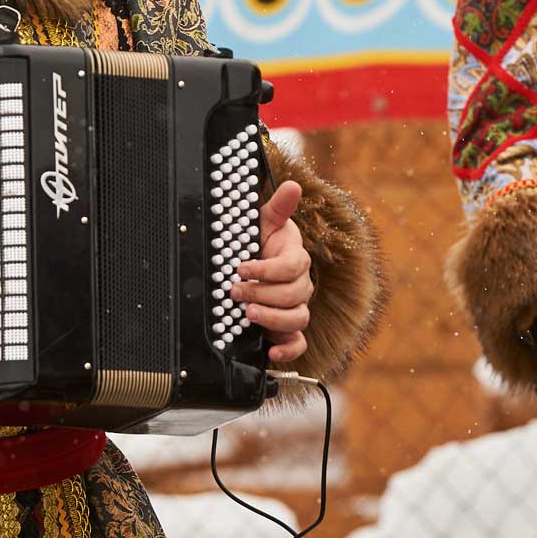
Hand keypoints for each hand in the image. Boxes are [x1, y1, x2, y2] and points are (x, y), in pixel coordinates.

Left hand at [233, 179, 312, 362]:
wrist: (255, 263)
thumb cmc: (261, 242)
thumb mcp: (265, 222)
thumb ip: (279, 207)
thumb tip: (293, 184)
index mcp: (297, 259)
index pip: (293, 266)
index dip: (267, 269)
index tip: (242, 267)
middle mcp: (301, 285)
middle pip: (294, 295)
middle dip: (263, 294)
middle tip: (235, 292)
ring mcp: (297, 307)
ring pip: (298, 318)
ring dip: (273, 319)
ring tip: (249, 315)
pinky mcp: (289, 329)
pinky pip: (299, 343)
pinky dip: (287, 351)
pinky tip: (270, 353)